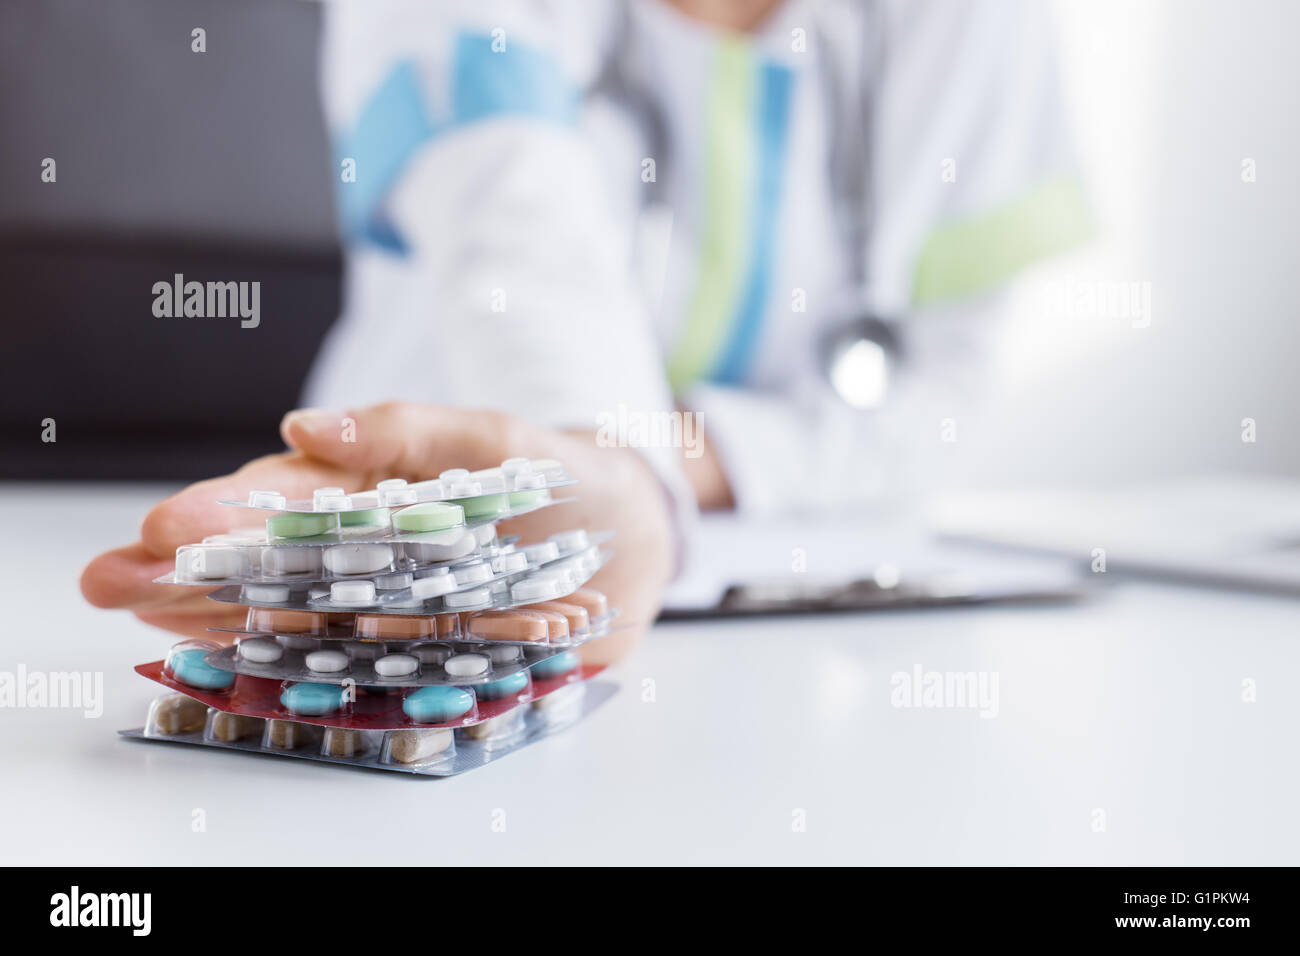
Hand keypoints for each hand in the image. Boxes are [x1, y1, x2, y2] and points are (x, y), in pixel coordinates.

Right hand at [80, 402, 675, 665]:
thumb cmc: (561, 476)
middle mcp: (372, 553)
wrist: (632, 537)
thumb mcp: (495, 439)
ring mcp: (395, 607)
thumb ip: (409, 434)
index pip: (284, 502)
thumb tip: (307, 430)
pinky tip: (239, 662)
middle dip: (191, 569)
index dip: (225, 512)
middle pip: (269, 564)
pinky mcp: (430, 656)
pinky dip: (302, 666)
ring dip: (222, 618)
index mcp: (376, 491)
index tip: (167, 523)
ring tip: (150, 617)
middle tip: (114, 578)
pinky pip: (359, 665)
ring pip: (295, 616)